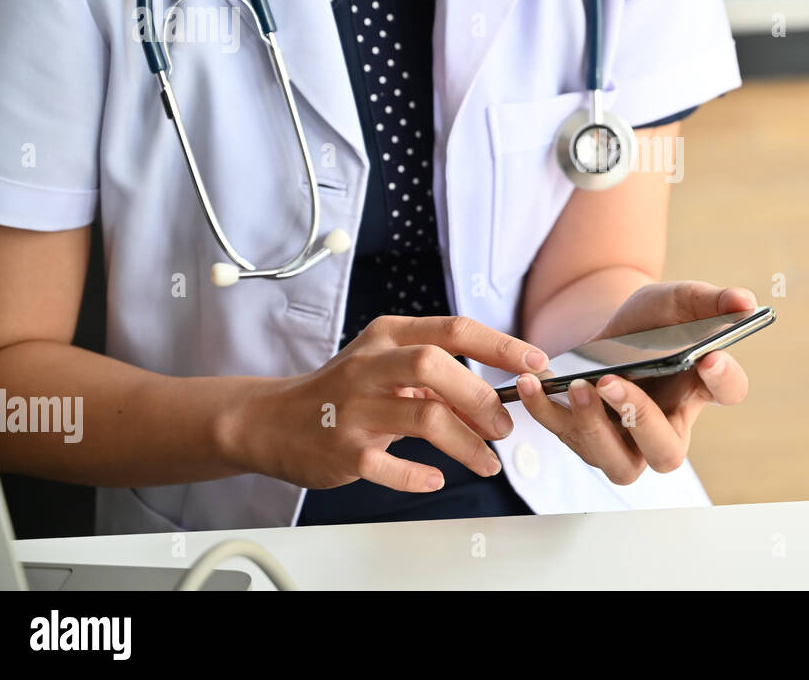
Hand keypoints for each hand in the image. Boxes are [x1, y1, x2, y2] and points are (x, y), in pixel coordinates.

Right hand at [222, 315, 548, 491]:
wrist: (272, 420)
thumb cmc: (343, 390)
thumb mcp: (387, 366)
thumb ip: (439, 377)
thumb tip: (497, 398)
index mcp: (388, 336)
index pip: (454, 329)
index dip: (501, 346)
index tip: (536, 362)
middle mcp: (371, 365)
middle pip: (436, 365)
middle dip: (481, 396)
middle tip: (504, 424)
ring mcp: (355, 408)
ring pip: (423, 417)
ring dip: (466, 442)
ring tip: (487, 459)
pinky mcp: (344, 450)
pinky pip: (391, 466)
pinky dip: (419, 475)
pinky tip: (435, 479)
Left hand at [515, 281, 754, 483]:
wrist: (605, 333)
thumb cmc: (649, 323)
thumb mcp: (676, 301)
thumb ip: (709, 300)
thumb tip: (745, 301)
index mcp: (700, 389)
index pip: (727, 391)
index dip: (723, 378)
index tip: (709, 357)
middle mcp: (667, 427)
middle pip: (667, 452)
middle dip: (640, 421)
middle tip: (614, 384)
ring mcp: (624, 441)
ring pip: (618, 463)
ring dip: (593, 426)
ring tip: (578, 385)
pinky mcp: (583, 437)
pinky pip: (565, 438)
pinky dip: (544, 411)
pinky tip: (530, 381)